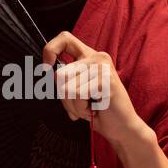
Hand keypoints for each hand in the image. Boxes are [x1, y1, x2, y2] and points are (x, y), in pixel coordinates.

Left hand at [41, 30, 147, 152]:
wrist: (121, 128)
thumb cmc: (99, 110)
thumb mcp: (77, 91)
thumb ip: (64, 79)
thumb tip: (49, 71)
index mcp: (90, 56)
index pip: (64, 38)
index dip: (50, 50)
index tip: (46, 67)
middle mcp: (97, 57)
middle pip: (60, 73)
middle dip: (64, 97)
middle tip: (80, 105)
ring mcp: (103, 67)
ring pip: (67, 87)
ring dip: (74, 105)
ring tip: (89, 107)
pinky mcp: (106, 80)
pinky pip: (77, 95)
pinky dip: (81, 109)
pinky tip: (95, 109)